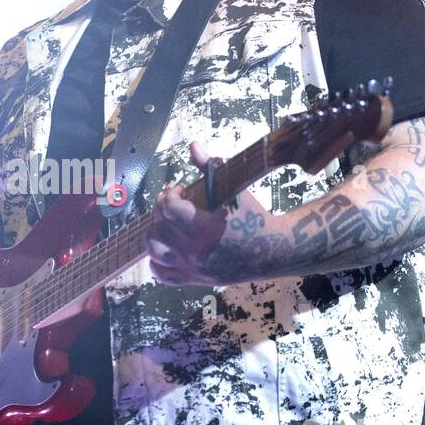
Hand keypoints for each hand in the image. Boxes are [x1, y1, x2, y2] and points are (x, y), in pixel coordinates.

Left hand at [146, 141, 271, 284]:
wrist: (270, 250)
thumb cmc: (253, 217)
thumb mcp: (234, 189)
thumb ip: (210, 167)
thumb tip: (193, 145)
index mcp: (205, 227)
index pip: (169, 207)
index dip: (170, 194)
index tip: (181, 191)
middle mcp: (195, 249)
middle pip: (160, 225)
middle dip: (163, 209)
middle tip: (175, 205)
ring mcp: (192, 266)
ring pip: (154, 250)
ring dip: (156, 233)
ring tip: (167, 226)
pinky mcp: (193, 279)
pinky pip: (162, 275)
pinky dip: (156, 262)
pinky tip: (166, 248)